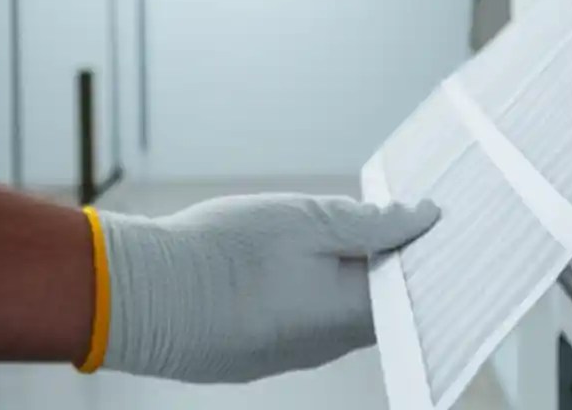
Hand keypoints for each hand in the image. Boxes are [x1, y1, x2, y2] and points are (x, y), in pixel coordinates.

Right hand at [96, 194, 439, 382]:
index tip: (439, 222)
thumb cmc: (218, 254)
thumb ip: (368, 223)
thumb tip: (423, 218)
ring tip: (357, 230)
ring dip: (354, 275)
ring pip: (344, 312)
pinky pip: (309, 321)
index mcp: (349, 312)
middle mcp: (328, 345)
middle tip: (398, 216)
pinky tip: (309, 261)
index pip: (416, 292)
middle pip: (383, 304)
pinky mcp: (262, 353)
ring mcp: (294, 355)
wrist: (132, 295)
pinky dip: (318, 292)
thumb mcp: (302, 220)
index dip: (430, 256)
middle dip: (394, 262)